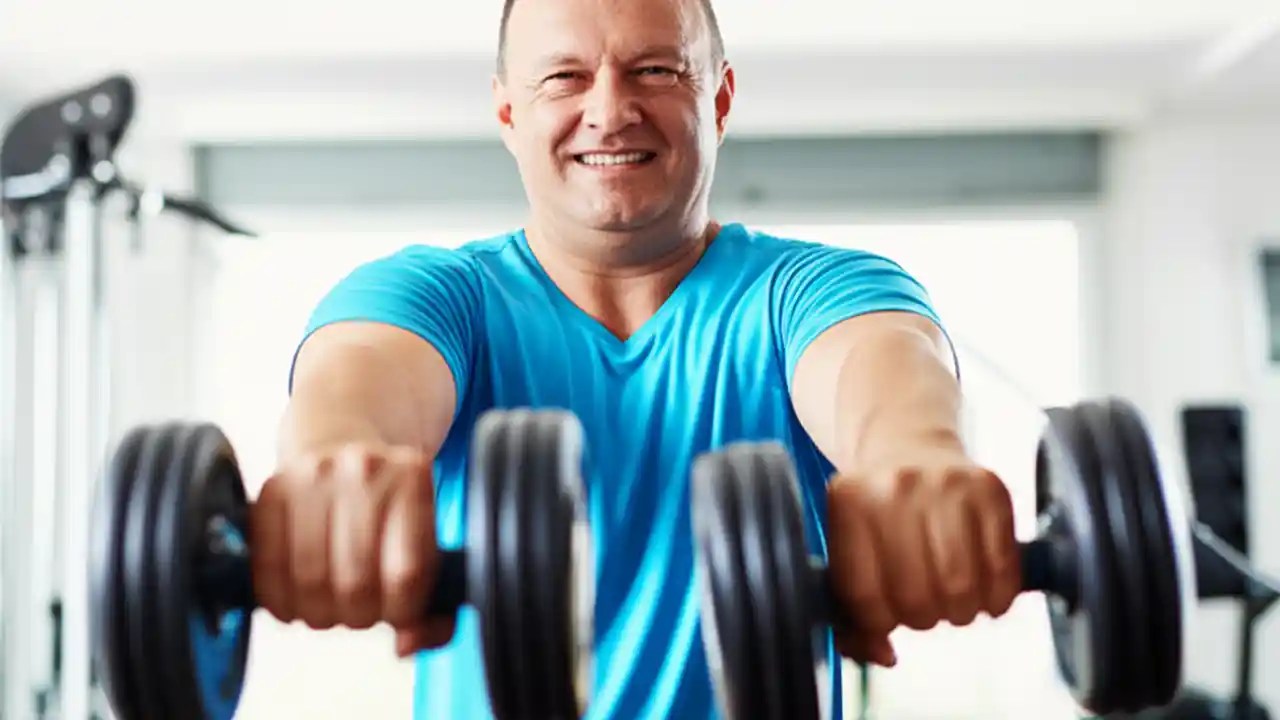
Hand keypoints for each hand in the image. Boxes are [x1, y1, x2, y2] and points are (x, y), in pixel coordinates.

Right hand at [250, 442, 453, 656]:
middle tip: (358, 611)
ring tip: (327, 606)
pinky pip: (267, 567)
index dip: (399, 612)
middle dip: (357, 616)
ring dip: (318, 613)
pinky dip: (279, 599)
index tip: (395, 614)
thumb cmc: (387, 511)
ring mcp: (313, 475)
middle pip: (355, 583)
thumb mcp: (423, 543)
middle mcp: (364, 469)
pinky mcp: (271, 489)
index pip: (407, 575)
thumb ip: (433, 607)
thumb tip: (406, 645)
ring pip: (309, 581)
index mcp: (413, 477)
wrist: (339, 443)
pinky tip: (293, 600)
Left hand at [825, 448, 1019, 666]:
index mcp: (848, 503)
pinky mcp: (991, 488)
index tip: (887, 615)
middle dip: (921, 618)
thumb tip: (885, 656)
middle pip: (916, 599)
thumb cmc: (876, 517)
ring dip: (960, 612)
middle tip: (924, 605)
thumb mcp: (847, 550)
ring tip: (952, 598)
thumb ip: (851, 617)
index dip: (879, 622)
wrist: (909, 446)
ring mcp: (946, 484)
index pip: (864, 597)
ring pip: (961, 591)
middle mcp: (895, 487)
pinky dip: (997, 597)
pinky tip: (984, 590)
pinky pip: (1003, 571)